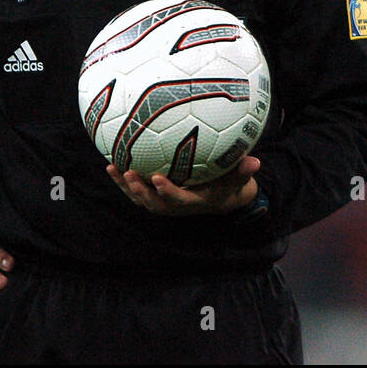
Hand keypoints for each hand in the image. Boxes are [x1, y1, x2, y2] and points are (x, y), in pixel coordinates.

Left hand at [107, 155, 259, 215]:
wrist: (218, 198)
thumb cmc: (228, 184)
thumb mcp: (239, 179)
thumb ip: (244, 171)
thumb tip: (255, 161)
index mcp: (194, 202)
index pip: (179, 200)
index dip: (167, 191)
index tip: (158, 178)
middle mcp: (175, 206)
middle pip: (154, 204)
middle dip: (141, 192)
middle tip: (131, 175)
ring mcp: (163, 203)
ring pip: (141, 199)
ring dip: (126, 186)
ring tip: (114, 169)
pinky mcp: (155, 196)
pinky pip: (136, 191)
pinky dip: (123, 181)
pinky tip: (111, 164)